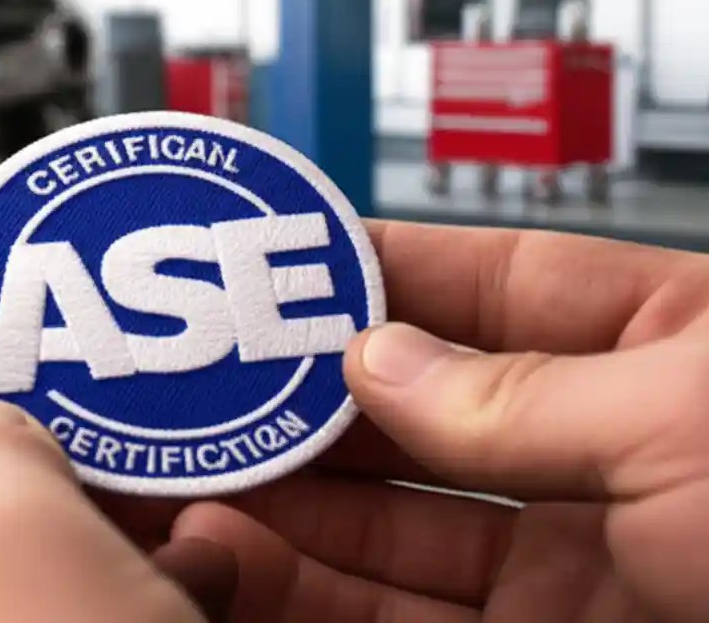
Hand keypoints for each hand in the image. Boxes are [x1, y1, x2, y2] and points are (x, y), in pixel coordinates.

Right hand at [167, 221, 708, 621]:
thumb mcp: (693, 420)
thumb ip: (518, 393)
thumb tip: (378, 355)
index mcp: (660, 353)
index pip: (481, 282)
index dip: (370, 268)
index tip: (263, 264)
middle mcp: (603, 457)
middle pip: (415, 411)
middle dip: (301, 397)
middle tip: (195, 387)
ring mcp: (571, 568)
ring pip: (391, 525)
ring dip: (289, 501)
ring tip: (193, 474)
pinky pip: (399, 619)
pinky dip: (314, 593)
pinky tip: (243, 561)